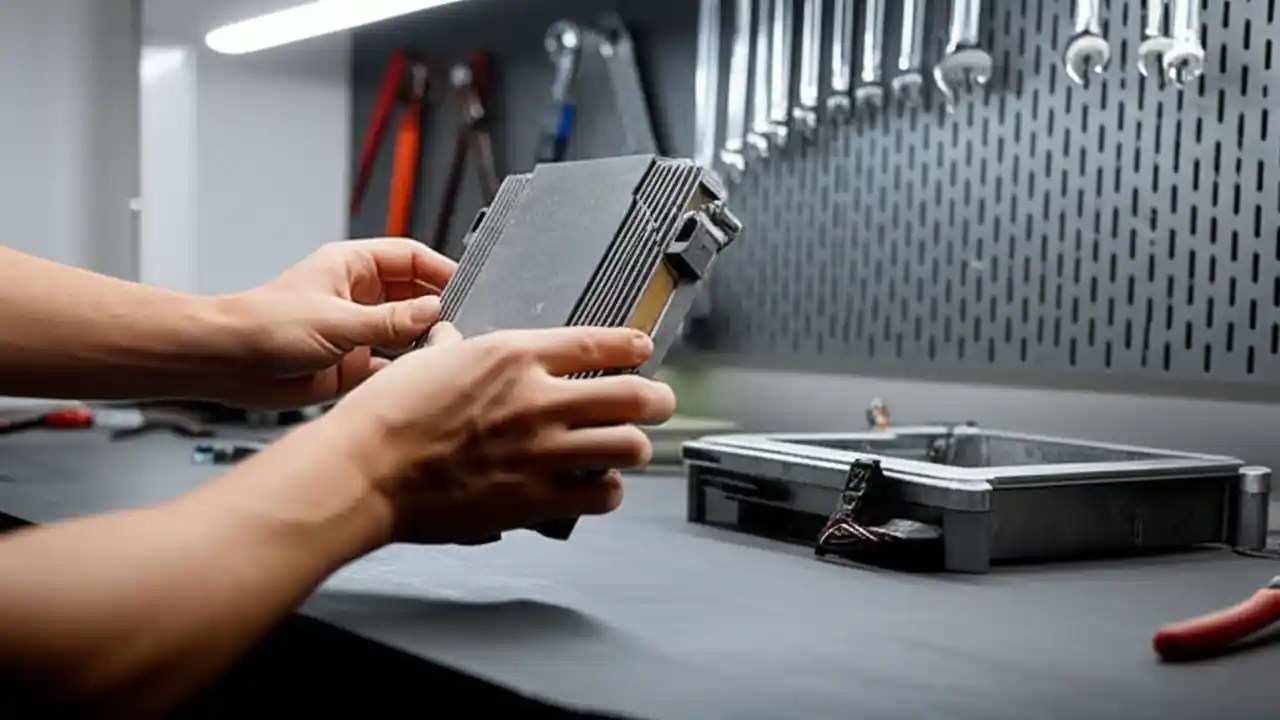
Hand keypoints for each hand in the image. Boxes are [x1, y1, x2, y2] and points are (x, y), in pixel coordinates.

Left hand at [216, 238, 454, 408]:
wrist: (228, 364)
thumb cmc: (265, 325)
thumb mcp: (337, 321)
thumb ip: (390, 321)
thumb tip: (435, 313)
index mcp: (352, 267)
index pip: (411, 257)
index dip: (440, 270)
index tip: (467, 287)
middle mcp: (358, 296)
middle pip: (414, 293)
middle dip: (438, 306)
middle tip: (464, 322)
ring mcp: (357, 330)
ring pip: (406, 330)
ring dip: (424, 340)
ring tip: (447, 349)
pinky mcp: (352, 364)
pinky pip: (391, 365)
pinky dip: (407, 371)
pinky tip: (420, 377)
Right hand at [323, 323, 676, 544]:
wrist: (364, 473)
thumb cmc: (385, 418)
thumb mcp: (425, 360)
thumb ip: (455, 348)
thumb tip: (454, 340)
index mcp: (514, 357)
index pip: (598, 343)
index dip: (633, 346)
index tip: (642, 349)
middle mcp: (539, 400)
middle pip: (635, 396)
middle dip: (657, 399)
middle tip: (658, 403)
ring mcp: (543, 451)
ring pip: (629, 447)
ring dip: (634, 447)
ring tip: (629, 447)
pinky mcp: (536, 498)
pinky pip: (601, 495)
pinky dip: (606, 491)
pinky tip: (597, 487)